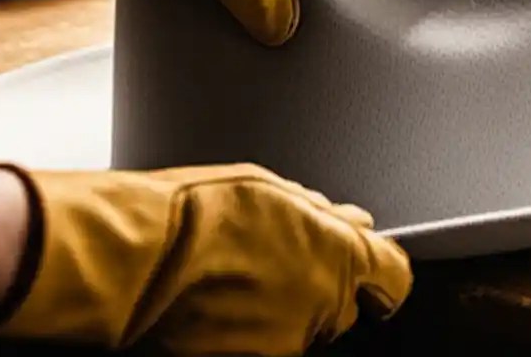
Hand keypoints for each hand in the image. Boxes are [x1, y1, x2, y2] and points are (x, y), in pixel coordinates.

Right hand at [0, 163, 410, 355]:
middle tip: (274, 258)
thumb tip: (350, 221)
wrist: (137, 261)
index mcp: (340, 258)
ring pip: (300, 328)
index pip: (394, 279)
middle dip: (320, 284)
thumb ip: (320, 214)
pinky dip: (247, 329)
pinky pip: (263, 345)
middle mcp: (322, 308)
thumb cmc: (196, 215)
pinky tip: (216, 302)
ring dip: (280, 307)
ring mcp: (285, 344)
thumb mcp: (270, 190)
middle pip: (342, 305)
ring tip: (232, 277)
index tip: (368, 264)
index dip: (380, 270)